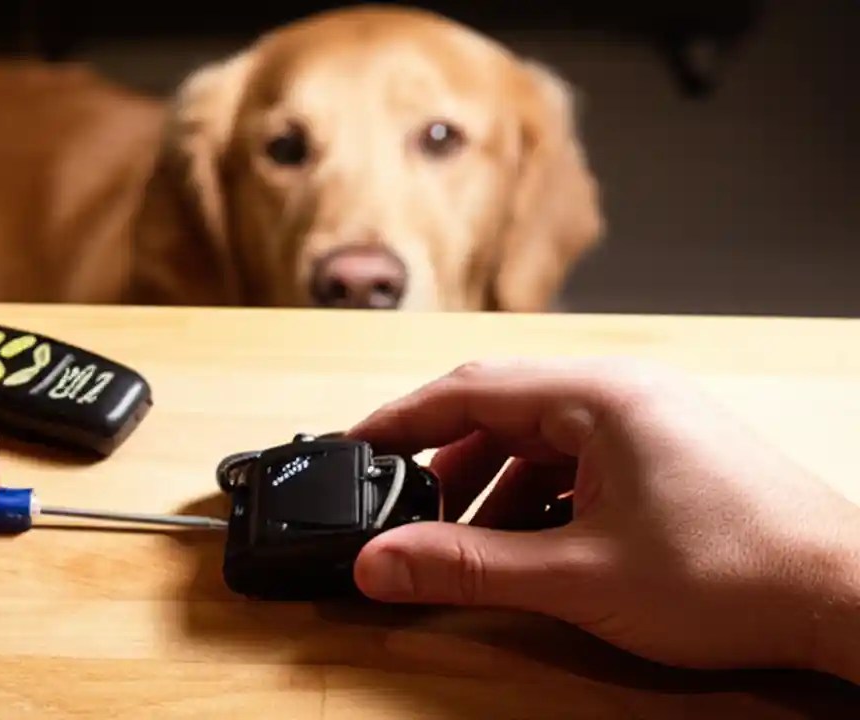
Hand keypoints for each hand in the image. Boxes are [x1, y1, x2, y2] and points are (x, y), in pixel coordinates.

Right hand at [348, 358, 859, 681]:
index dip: (401, 420)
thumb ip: (466, 568)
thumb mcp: (576, 577)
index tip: (355, 448)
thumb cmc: (735, 574)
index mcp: (597, 395)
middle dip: (444, 460)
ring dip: (491, 485)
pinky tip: (528, 542)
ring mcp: (647, 418)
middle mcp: (621, 391)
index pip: (468, 388)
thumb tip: (382, 564)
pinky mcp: (664, 449)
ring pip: (538, 436)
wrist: (845, 597)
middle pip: (500, 408)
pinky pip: (576, 456)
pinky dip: (537, 495)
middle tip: (401, 503)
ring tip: (463, 539)